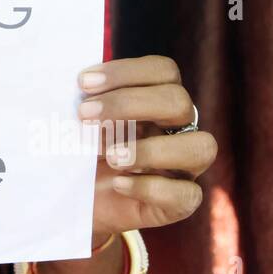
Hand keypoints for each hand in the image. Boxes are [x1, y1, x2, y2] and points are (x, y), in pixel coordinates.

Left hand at [77, 55, 216, 241]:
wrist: (77, 200)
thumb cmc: (81, 152)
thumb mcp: (80, 123)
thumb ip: (84, 101)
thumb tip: (72, 86)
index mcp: (158, 100)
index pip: (163, 71)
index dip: (126, 72)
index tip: (83, 83)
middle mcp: (179, 129)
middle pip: (178, 101)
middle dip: (128, 103)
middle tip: (85, 115)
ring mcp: (185, 166)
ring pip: (200, 147)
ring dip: (150, 149)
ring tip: (109, 156)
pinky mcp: (180, 202)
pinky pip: (186, 194)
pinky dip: (150, 188)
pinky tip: (118, 184)